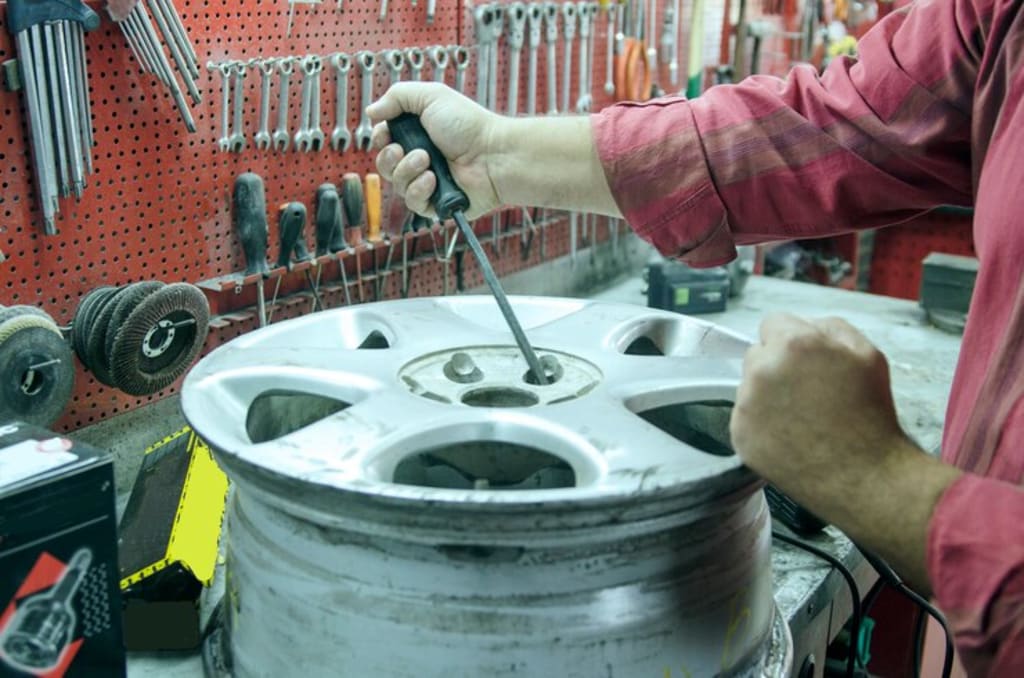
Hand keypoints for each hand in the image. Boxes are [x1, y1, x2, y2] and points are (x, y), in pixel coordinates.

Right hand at [368, 82, 502, 219]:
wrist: (493, 154)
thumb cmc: (469, 125)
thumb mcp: (430, 96)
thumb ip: (397, 96)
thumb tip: (372, 111)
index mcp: (418, 135)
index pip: (385, 142)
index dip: (381, 140)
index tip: (387, 134)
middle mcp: (421, 159)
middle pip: (385, 165)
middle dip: (390, 157)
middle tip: (407, 150)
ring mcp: (428, 183)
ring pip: (397, 185)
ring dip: (407, 171)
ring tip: (428, 161)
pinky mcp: (437, 204)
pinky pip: (413, 203)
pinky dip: (419, 190)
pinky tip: (432, 179)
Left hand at [731, 313, 904, 497]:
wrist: (864, 477)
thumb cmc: (870, 416)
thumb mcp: (867, 354)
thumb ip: (831, 327)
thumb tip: (805, 325)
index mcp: (793, 344)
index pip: (773, 323)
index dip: (792, 339)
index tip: (804, 359)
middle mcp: (762, 370)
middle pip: (758, 354)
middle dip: (777, 365)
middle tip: (807, 392)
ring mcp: (746, 404)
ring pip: (750, 386)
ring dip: (768, 395)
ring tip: (802, 418)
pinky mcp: (739, 434)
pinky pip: (745, 417)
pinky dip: (762, 424)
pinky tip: (790, 436)